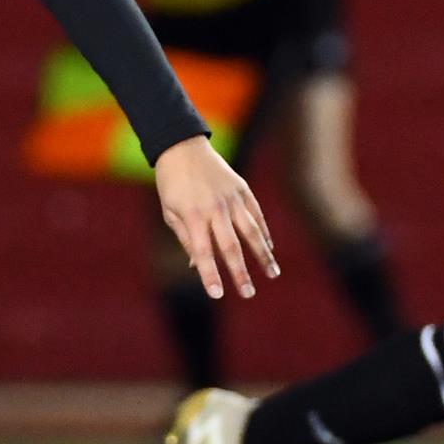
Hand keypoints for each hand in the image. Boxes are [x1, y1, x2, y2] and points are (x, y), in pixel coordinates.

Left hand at [154, 137, 279, 298]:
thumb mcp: (170, 213)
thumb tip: (197, 265)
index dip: (210, 275)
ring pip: (252, 231)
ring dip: (263, 255)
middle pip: (231, 246)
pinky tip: (269, 247)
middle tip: (248, 293)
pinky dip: (263, 232)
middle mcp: (215, 208)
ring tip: (273, 273)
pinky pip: (256, 215)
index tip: (217, 295)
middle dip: (240, 272)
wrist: (183, 148)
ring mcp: (232, 198)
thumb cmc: (171, 184)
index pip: (203, 253)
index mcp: (193, 216)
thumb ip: (187, 239)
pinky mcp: (242, 189)